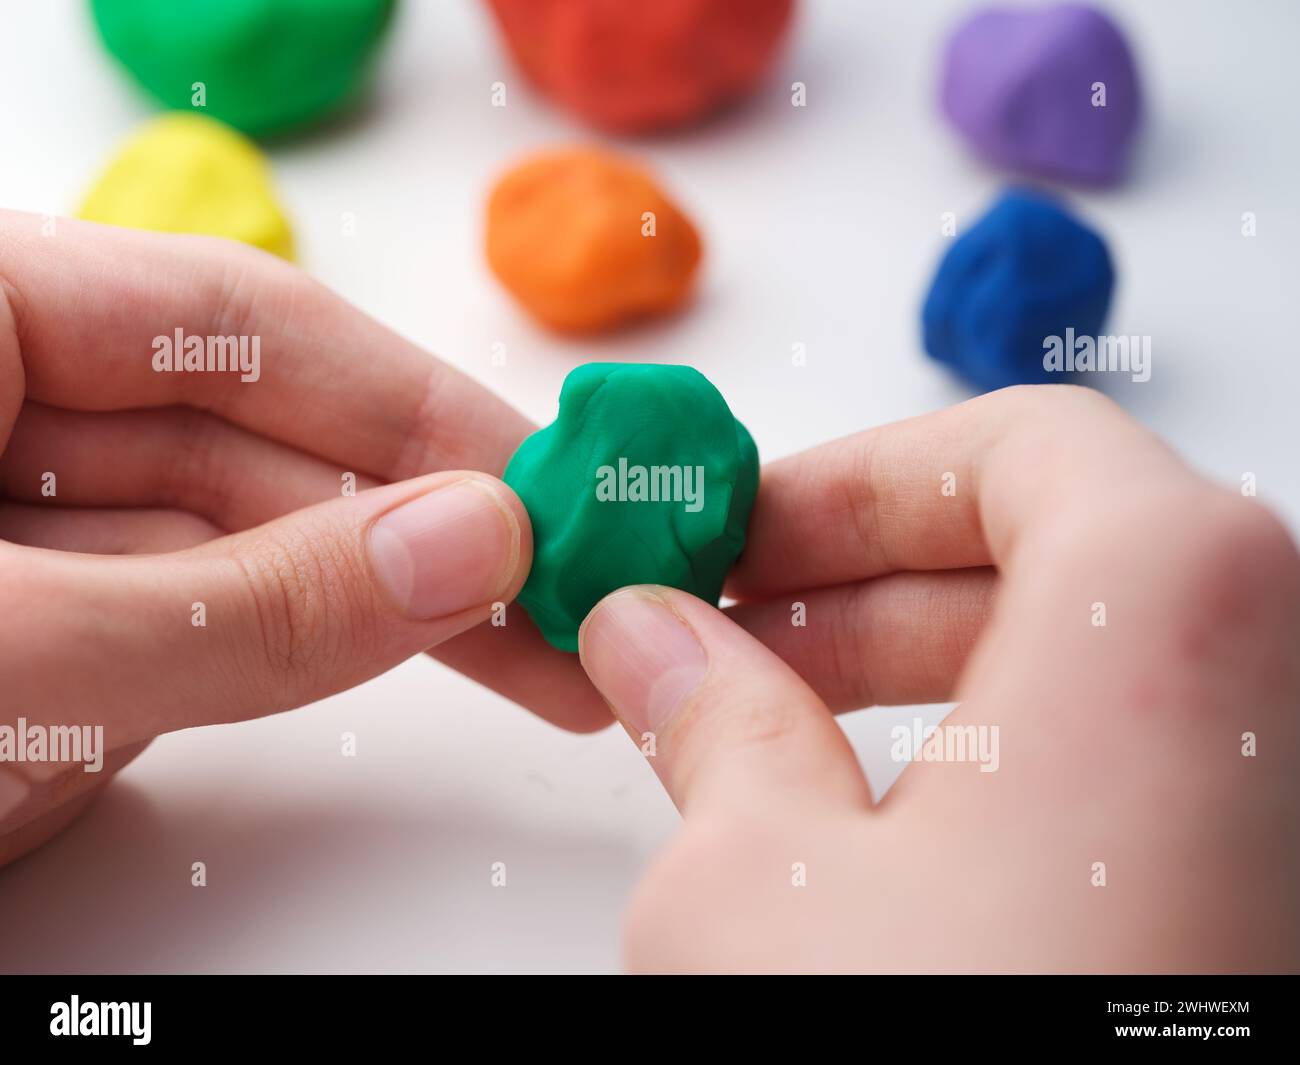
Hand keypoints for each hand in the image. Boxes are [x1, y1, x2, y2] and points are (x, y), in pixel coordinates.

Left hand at [0, 211, 609, 863]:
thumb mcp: (13, 655)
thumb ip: (246, 607)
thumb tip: (471, 545)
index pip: (241, 324)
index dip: (413, 403)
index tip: (546, 487)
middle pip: (253, 444)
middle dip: (412, 533)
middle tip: (566, 601)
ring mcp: (6, 522)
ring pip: (228, 548)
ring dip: (366, 610)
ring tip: (526, 660)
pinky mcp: (21, 628)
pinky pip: (175, 626)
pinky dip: (270, 662)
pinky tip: (383, 671)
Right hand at [578, 386, 1299, 971]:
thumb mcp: (760, 886)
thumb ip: (705, 718)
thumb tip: (651, 637)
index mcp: (1175, 613)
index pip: (1017, 445)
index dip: (856, 479)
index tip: (746, 534)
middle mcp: (1283, 687)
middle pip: (1057, 547)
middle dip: (868, 582)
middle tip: (733, 627)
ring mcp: (1286, 798)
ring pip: (1096, 663)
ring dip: (926, 673)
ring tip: (780, 726)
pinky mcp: (1261, 896)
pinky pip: (1135, 766)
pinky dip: (1003, 763)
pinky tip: (887, 827)